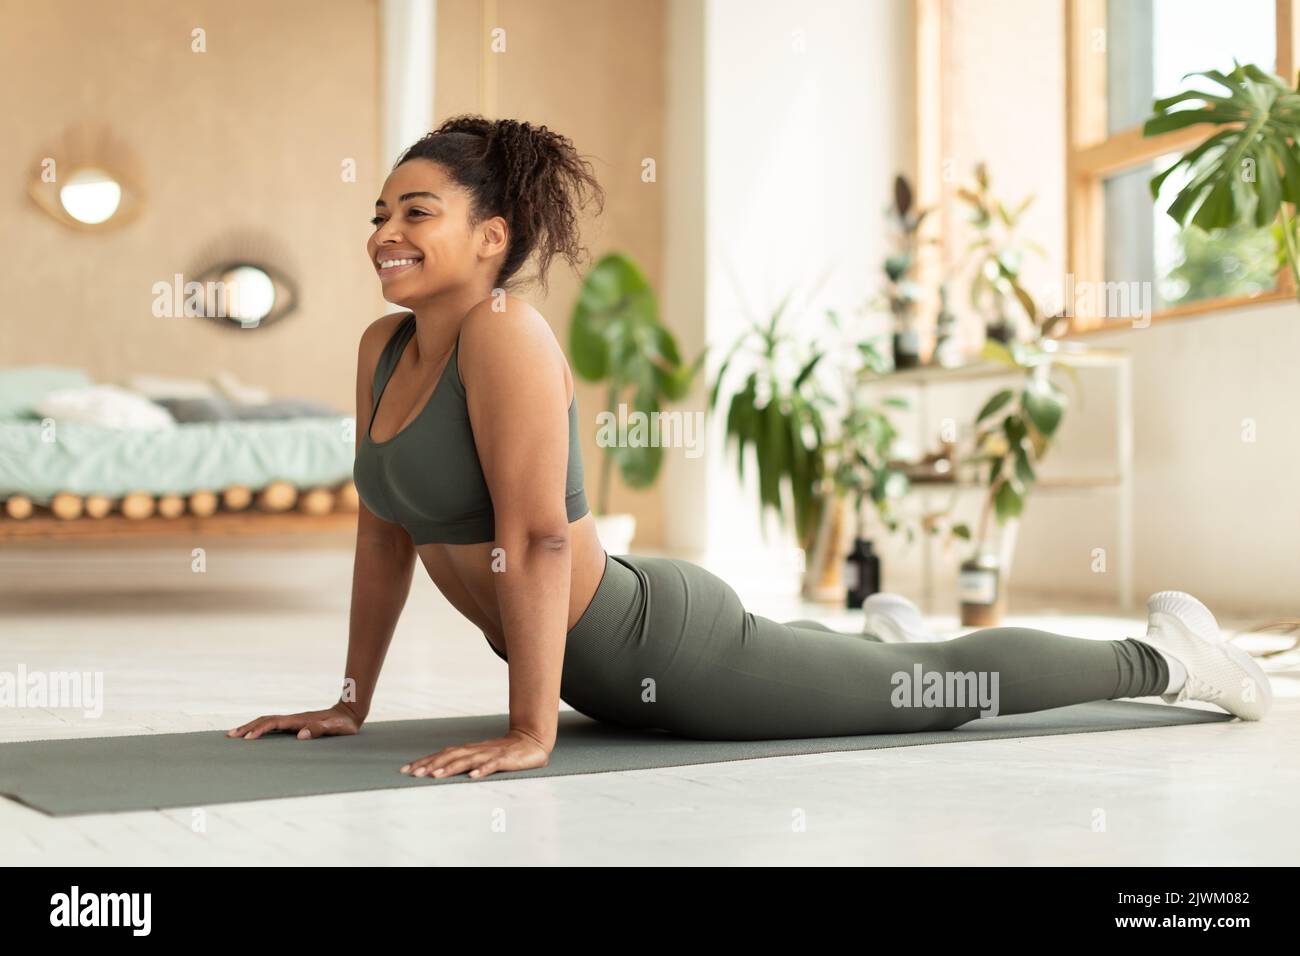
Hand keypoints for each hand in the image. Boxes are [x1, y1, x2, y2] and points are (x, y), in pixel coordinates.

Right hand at [227, 701, 363, 739]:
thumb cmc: (344, 724)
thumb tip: (300, 735)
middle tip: (230, 736)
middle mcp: (294, 719)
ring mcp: (293, 721)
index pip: (275, 723)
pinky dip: (260, 728)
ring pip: (267, 721)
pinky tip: (255, 734)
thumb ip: (320, 730)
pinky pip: (273, 725)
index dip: (260, 730)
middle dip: (248, 727)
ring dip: (251, 727)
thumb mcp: (336, 728)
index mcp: (300, 720)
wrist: (349, 713)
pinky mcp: (295, 724)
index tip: (248, 739)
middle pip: (265, 720)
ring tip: (235, 734)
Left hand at [400, 728, 549, 780]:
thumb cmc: (505, 753)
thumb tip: (439, 771)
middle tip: (414, 774)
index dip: (424, 761)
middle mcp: (476, 750)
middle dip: (431, 764)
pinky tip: (473, 776)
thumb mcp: (481, 758)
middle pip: (450, 756)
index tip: (406, 770)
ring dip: (450, 767)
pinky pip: (492, 765)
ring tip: (435, 775)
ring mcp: (491, 754)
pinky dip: (482, 770)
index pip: (443, 754)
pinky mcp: (506, 759)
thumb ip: (464, 763)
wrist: (532, 741)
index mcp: (469, 750)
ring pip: (467, 760)